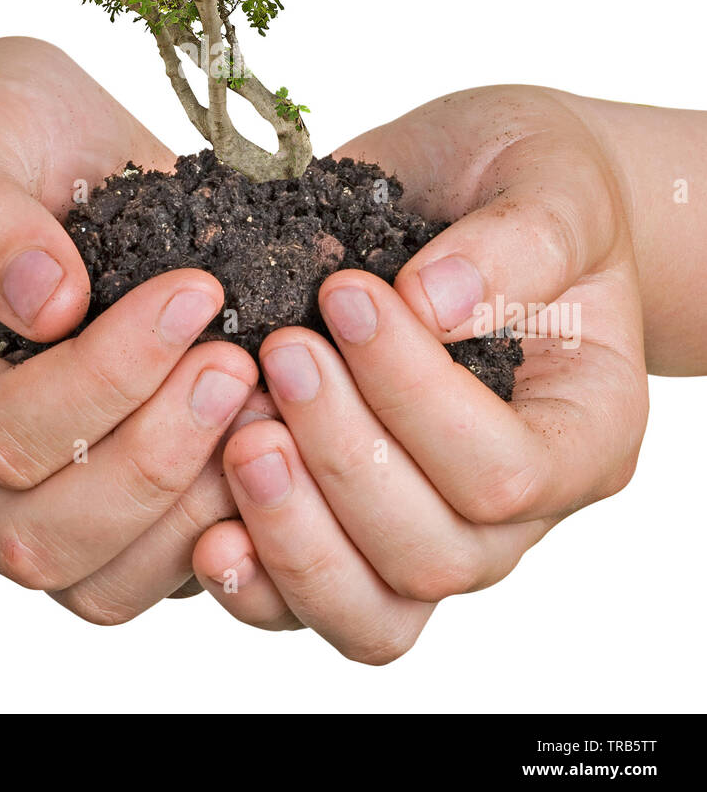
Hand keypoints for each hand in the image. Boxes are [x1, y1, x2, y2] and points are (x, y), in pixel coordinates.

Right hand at [0, 36, 256, 622]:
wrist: (30, 153)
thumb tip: (50, 299)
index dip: (103, 377)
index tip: (195, 294)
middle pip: (38, 532)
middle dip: (157, 455)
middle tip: (242, 365)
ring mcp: (21, 498)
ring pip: (97, 580)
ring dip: (195, 506)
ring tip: (269, 408)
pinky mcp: (99, 508)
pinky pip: (151, 573)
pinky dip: (221, 530)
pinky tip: (276, 446)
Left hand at [191, 85, 648, 661]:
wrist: (474, 189)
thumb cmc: (525, 181)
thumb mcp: (548, 181)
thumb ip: (518, 241)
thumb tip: (431, 302)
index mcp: (585, 430)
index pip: (505, 469)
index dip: (414, 394)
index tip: (345, 294)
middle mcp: (517, 509)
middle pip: (432, 553)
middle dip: (342, 458)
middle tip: (281, 354)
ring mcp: (431, 529)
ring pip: (372, 611)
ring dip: (292, 532)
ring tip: (238, 435)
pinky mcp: (350, 529)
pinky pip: (306, 606)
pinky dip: (253, 581)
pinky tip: (206, 524)